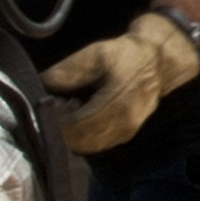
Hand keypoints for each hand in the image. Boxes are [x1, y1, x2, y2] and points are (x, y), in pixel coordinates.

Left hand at [42, 11, 199, 154]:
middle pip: (77, 141)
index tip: (51, 101)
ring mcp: (124, 134)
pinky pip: (93, 145)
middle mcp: (123, 125)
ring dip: (69, 133)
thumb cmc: (126, 56)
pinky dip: (79, 135)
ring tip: (69, 107)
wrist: (157, 63)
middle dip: (61, 126)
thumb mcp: (96, 53)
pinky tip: (80, 114)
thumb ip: (69, 70)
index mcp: (118, 104)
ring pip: (84, 147)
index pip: (76, 126)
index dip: (57, 118)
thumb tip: (42, 83)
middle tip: (58, 104)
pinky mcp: (122, 137)